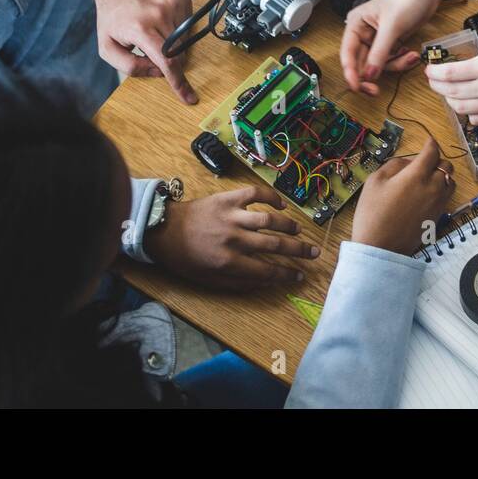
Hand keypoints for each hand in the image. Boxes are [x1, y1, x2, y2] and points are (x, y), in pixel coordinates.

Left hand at [95, 0, 196, 103]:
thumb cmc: (114, 16)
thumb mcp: (107, 47)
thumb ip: (129, 67)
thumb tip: (157, 72)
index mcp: (140, 28)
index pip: (166, 61)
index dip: (178, 82)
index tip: (188, 97)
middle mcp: (159, 14)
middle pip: (178, 53)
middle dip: (170, 61)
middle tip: (152, 52)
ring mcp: (173, 3)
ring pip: (185, 40)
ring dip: (173, 44)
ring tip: (154, 31)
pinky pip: (188, 24)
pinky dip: (178, 29)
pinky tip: (162, 20)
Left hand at [145, 185, 319, 289]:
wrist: (163, 230)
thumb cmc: (186, 258)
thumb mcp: (208, 280)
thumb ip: (238, 283)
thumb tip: (265, 284)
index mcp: (229, 262)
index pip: (267, 271)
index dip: (287, 275)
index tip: (300, 276)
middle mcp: (234, 239)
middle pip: (275, 245)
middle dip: (298, 251)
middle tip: (314, 253)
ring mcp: (232, 216)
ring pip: (270, 220)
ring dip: (289, 226)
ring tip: (299, 231)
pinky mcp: (228, 198)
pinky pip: (255, 194)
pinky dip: (271, 197)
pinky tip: (281, 205)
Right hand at [340, 0, 443, 94]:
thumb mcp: (392, 28)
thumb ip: (379, 53)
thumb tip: (368, 75)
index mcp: (356, 24)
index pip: (347, 54)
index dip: (350, 73)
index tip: (357, 86)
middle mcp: (363, 33)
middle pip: (360, 64)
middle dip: (372, 75)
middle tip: (376, 91)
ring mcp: (378, 40)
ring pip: (378, 65)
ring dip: (394, 65)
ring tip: (409, 56)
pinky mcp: (391, 43)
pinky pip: (391, 61)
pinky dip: (401, 61)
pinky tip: (411, 53)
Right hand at [351, 139, 454, 254]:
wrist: (380, 247)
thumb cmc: (373, 213)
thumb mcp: (375, 181)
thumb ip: (394, 165)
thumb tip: (407, 162)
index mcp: (417, 175)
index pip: (432, 152)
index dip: (430, 143)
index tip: (428, 141)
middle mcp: (433, 187)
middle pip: (446, 165)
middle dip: (437, 159)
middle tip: (423, 161)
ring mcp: (438, 203)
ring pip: (451, 181)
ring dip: (442, 175)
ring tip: (428, 177)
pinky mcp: (439, 215)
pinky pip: (447, 195)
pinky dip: (443, 188)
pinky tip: (428, 192)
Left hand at [424, 40, 477, 125]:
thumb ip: (476, 64)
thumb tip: (454, 72)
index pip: (450, 74)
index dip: (435, 73)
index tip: (430, 71)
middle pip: (452, 93)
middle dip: (438, 87)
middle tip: (434, 81)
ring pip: (462, 109)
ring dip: (450, 101)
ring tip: (448, 93)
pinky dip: (468, 113)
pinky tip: (468, 104)